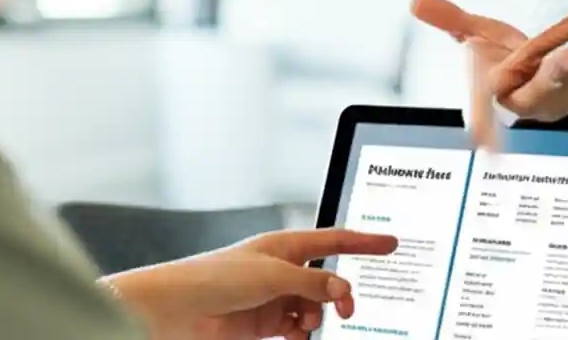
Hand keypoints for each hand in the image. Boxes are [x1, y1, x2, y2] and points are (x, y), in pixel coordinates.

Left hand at [106, 228, 397, 339]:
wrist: (176, 310)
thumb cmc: (216, 277)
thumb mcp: (272, 275)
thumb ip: (312, 283)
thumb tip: (343, 288)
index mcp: (285, 245)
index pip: (335, 239)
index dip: (365, 241)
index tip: (391, 243)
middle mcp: (283, 269)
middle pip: (328, 279)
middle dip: (341, 293)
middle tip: (348, 308)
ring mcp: (275, 296)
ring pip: (315, 307)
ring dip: (318, 317)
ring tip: (306, 324)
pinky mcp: (265, 323)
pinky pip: (297, 328)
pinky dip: (302, 333)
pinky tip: (296, 336)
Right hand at [409, 0, 567, 145]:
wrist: (539, 65)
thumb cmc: (507, 57)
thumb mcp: (478, 34)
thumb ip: (450, 20)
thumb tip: (416, 1)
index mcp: (494, 90)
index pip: (484, 110)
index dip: (484, 125)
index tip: (484, 143)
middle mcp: (523, 99)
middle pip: (532, 96)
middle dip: (547, 80)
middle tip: (563, 60)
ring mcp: (553, 98)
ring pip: (563, 93)